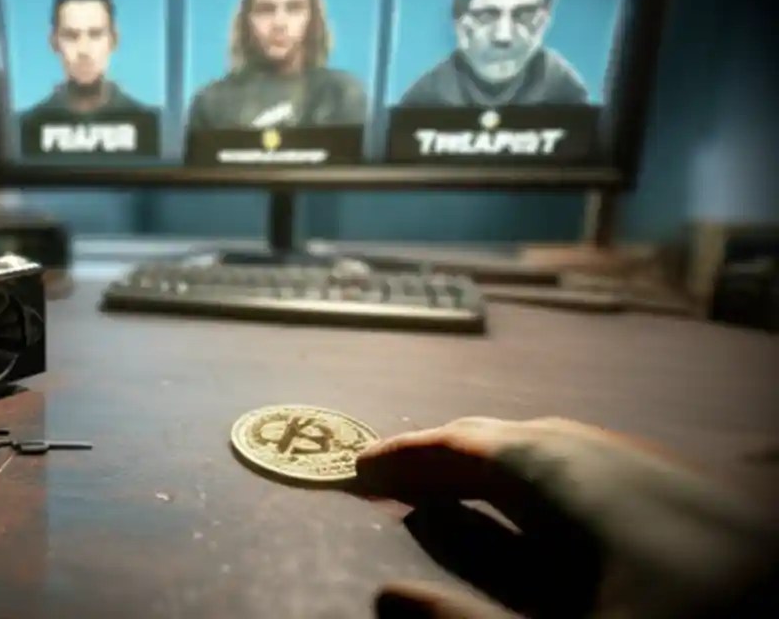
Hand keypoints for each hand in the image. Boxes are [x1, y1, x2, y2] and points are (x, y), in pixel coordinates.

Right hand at [352, 417, 778, 617]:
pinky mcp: (682, 498)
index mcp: (568, 474)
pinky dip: (535, 485)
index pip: (465, 447)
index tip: (354, 469)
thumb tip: (386, 596)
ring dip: (488, 467)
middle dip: (441, 457)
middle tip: (387, 481)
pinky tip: (538, 517)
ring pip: (550, 451)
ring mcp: (651, 472)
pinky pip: (586, 471)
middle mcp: (607, 456)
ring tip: (447, 492)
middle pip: (504, 440)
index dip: (405, 456)